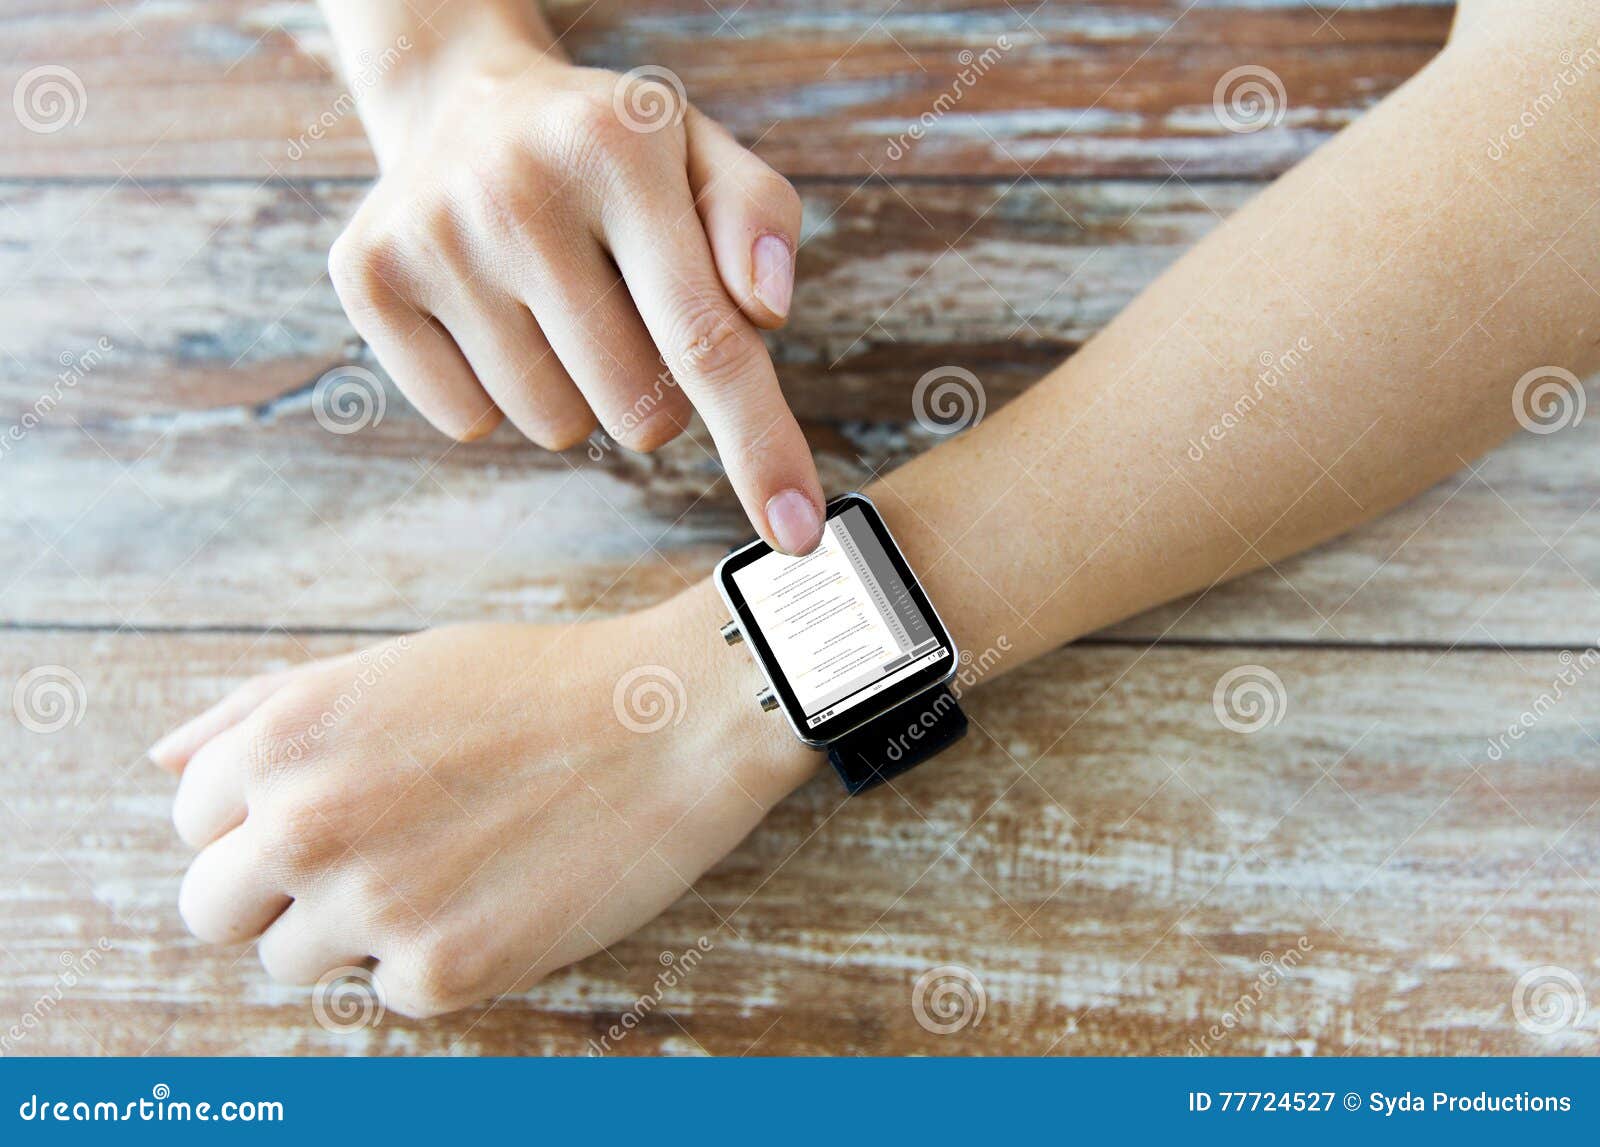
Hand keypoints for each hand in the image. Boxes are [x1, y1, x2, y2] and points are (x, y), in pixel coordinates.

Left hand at [147, 585, 815, 1016]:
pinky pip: (388, 991)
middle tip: (370, 855)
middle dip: (273, 890)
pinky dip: (435, 957)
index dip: (261, 814)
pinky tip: (496, 894)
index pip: (192, 818)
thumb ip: (257, 711)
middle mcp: (307, 823)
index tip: (335, 803)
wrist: (671, 723)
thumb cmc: (533, 686)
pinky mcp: (443, 974)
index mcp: (283, 738)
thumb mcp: (385, 669)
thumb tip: (163, 761)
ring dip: (352, 927)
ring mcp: (372, 905)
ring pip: (291, 962)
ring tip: (444, 867)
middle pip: (210, 909)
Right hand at [329, 36, 825, 553]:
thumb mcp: (702, 153)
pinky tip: (494, 311)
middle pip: (639, 410)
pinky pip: (471, 422)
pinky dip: (499, 392)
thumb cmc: (610, 152)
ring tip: (556, 300)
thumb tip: (765, 311)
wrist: (463, 103)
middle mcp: (517, 191)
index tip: (796, 533)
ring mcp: (432, 238)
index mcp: (619, 149)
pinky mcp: (368, 279)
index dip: (760, 447)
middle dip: (659, 388)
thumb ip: (757, 219)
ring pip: (557, 426)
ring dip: (578, 390)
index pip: (706, 339)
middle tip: (626, 305)